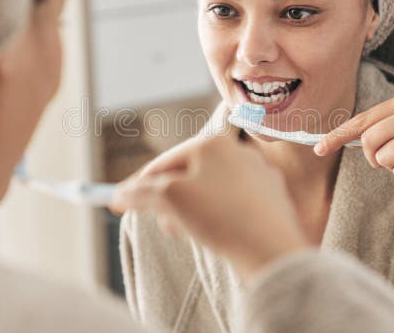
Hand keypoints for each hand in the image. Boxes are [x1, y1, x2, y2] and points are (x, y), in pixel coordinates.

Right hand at [112, 132, 308, 281]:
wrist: (272, 250)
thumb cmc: (219, 218)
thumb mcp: (169, 200)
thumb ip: (141, 194)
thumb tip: (120, 194)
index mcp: (212, 143)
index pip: (165, 162)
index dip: (141, 185)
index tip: (124, 203)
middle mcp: (239, 151)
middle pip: (190, 174)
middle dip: (171, 200)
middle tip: (166, 225)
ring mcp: (259, 173)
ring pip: (213, 189)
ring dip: (194, 209)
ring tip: (192, 232)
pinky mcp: (274, 197)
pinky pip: (236, 202)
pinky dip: (221, 215)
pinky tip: (219, 234)